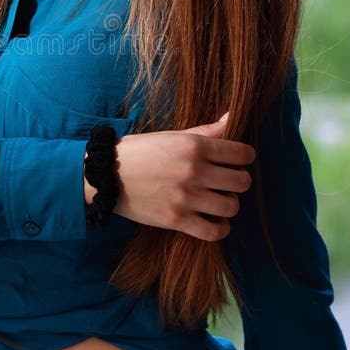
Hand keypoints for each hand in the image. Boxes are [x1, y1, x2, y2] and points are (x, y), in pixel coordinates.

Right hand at [102, 114, 254, 240]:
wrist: (105, 175)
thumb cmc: (139, 152)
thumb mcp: (171, 135)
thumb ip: (204, 131)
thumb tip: (231, 117)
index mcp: (193, 146)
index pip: (241, 154)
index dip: (245, 157)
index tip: (237, 161)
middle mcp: (193, 171)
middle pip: (242, 181)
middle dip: (238, 181)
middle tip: (227, 182)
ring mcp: (185, 197)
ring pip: (231, 207)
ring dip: (229, 204)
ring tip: (219, 201)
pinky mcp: (176, 220)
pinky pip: (214, 231)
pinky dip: (220, 228)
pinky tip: (215, 221)